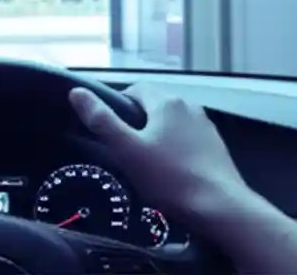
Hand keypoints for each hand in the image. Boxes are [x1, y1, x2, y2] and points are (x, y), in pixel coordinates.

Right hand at [68, 84, 251, 224]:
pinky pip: (188, 140)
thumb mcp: (127, 151)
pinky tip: (173, 173)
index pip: (135, 90)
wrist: (220, 207)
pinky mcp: (216, 146)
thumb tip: (77, 92)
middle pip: (154, 106)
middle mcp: (189, 105)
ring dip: (158, 137)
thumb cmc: (169, 178)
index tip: (111, 134)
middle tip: (126, 153)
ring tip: (148, 166)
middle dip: (138, 124)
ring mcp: (206, 125)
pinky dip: (176, 150)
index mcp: (167, 101)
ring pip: (172, 124)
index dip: (118, 108)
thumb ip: (102, 121)